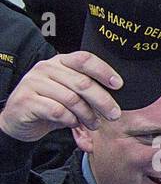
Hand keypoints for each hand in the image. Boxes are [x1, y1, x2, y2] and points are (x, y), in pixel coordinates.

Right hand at [0, 51, 120, 141]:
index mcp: (60, 62)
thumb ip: (88, 90)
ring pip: (72, 99)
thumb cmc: (50, 105)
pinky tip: (73, 123)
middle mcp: (46, 68)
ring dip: (88, 115)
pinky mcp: (27, 100)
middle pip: (83, 82)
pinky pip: (57, 111)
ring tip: (94, 124)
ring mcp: (34, 83)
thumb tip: (117, 96)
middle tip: (114, 115)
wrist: (19, 119)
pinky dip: (70, 120)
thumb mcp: (71, 93)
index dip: (104, 71)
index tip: (119, 85)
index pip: (84, 59)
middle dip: (103, 101)